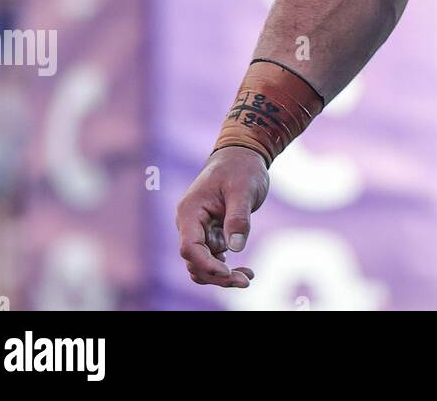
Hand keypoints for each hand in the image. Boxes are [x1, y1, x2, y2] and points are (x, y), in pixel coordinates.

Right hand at [175, 146, 268, 287]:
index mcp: (190, 211)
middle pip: (194, 261)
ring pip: (202, 263)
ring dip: (221, 275)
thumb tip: (235, 248)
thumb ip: (238, 217)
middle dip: (217, 276)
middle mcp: (189, 223)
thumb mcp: (244, 189)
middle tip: (245, 281)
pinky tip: (246, 271)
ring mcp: (198, 229)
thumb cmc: (242, 168)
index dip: (206, 264)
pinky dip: (226, 267)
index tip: (227, 273)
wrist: (243, 155)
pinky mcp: (210, 232)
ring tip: (247, 278)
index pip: (189, 247)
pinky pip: (213, 256)